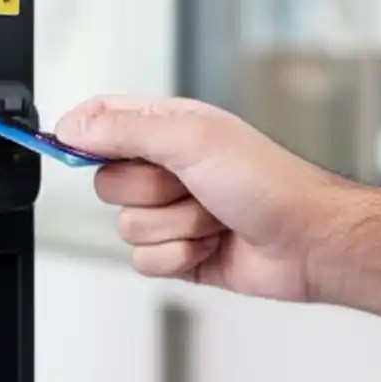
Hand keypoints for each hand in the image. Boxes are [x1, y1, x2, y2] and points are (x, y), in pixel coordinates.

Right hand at [54, 96, 350, 301]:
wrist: (311, 243)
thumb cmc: (271, 183)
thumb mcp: (192, 139)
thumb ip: (125, 129)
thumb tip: (72, 126)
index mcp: (168, 128)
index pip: (100, 119)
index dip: (79, 134)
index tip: (69, 147)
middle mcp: (166, 167)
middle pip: (107, 183)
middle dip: (148, 193)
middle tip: (187, 185)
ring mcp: (171, 212)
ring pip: (126, 227)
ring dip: (173, 228)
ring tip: (213, 218)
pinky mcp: (179, 252)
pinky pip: (144, 261)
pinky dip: (178, 257)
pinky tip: (211, 246)